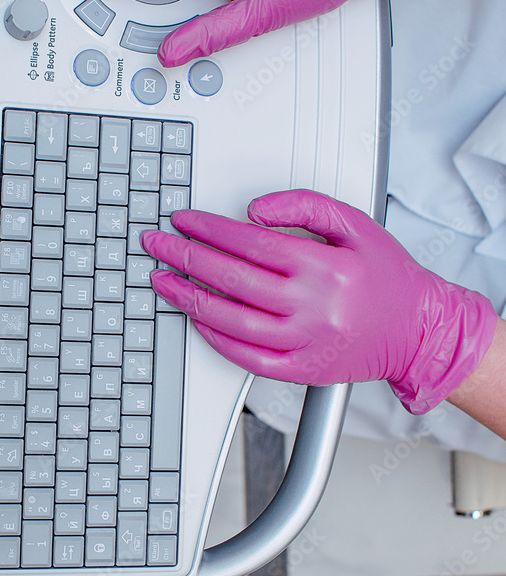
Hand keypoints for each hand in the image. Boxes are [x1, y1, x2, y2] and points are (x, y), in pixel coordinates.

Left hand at [140, 191, 496, 413]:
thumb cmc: (386, 275)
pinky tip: (196, 318)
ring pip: (232, 321)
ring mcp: (306, 342)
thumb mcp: (353, 222)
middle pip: (232, 279)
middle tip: (157, 245)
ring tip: (163, 281)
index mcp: (323, 266)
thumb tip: (252, 212)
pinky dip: (216, 339)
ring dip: (189, 298)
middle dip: (185, 258)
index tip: (184, 220)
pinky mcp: (303, 370)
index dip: (208, 230)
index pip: (248, 243)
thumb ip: (303, 206)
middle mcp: (313, 306)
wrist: (418, 329)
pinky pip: (248, 358)